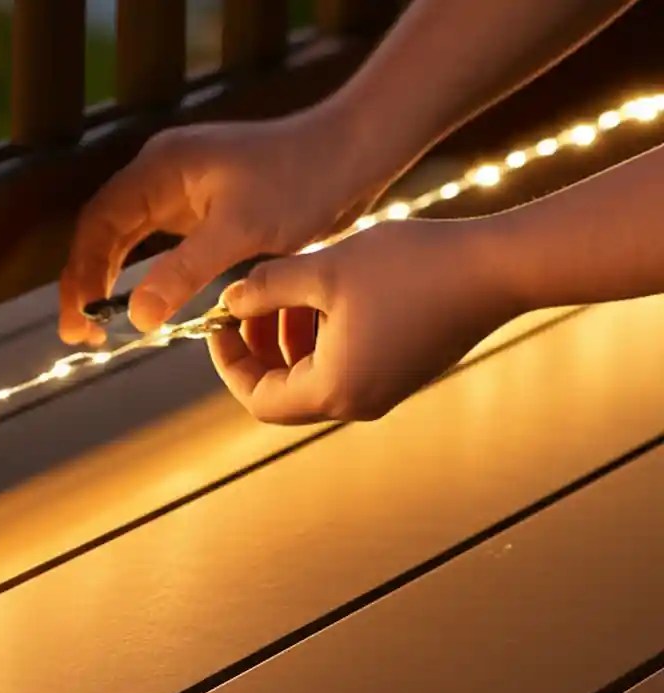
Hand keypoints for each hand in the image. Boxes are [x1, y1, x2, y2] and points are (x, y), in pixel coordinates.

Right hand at [58, 105, 395, 345]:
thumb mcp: (242, 233)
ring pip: (126, 236)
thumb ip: (184, 273)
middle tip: (80, 336)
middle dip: (86, 283)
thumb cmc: (303, 182)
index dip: (82, 275)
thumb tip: (136, 318)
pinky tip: (142, 304)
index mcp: (160, 167)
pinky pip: (156, 241)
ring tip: (100, 329)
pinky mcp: (202, 204)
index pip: (99, 224)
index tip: (80, 323)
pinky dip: (143, 274)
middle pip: (103, 230)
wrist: (354, 152)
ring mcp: (180, 187)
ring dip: (109, 280)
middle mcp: (161, 171)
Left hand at [208, 219, 520, 423]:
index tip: (218, 320)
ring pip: (311, 374)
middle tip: (247, 302)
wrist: (498, 265)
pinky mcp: (402, 370)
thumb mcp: (322, 268)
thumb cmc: (409, 265)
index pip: (257, 397)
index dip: (228, 360)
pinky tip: (324, 291)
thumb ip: (266, 288)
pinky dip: (320, 335)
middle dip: (256, 346)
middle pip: (282, 391)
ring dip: (287, 336)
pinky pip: (343, 363)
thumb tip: (228, 301)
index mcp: (334, 390)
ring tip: (285, 288)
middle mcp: (359, 402)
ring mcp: (384, 389)